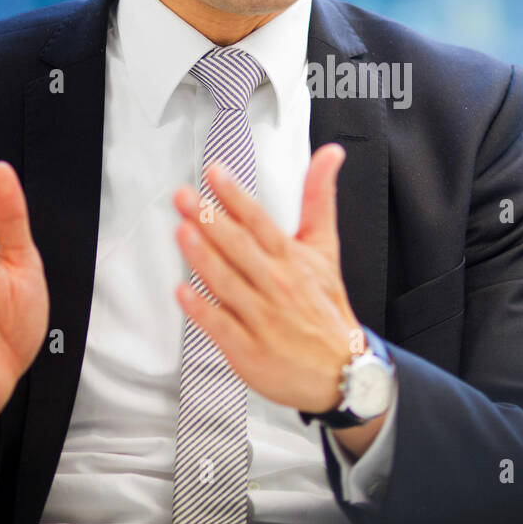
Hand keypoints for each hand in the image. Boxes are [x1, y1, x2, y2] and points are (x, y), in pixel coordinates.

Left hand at [173, 143, 362, 415]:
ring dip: (204, 258)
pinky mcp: (249, 348)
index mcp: (292, 259)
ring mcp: (262, 318)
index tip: (215, 173)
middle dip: (210, 219)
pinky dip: (202, 309)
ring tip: (182, 232)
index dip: (236, 196)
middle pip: (240, 247)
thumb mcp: (326, 248)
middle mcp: (277, 284)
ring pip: (229, 283)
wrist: (340, 369)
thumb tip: (330, 153)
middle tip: (185, 197)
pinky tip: (183, 292)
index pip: (260, 221)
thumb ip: (319, 198)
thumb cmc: (325, 306)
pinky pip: (222, 325)